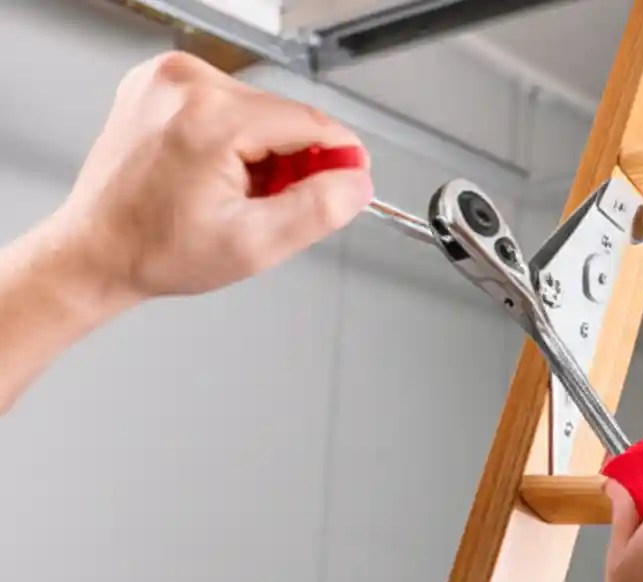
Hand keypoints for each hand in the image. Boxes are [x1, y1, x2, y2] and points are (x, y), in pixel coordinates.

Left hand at [49, 51, 372, 302]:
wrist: (96, 251)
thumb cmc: (158, 250)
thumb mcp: (255, 245)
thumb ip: (318, 210)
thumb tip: (356, 182)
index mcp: (211, 119)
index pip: (310, 121)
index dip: (340, 155)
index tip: (351, 179)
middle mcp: (186, 85)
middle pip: (284, 115)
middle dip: (294, 160)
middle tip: (270, 205)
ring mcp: (167, 79)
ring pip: (259, 110)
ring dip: (264, 150)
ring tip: (234, 192)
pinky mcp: (159, 84)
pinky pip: (227, 105)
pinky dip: (235, 137)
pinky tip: (215, 172)